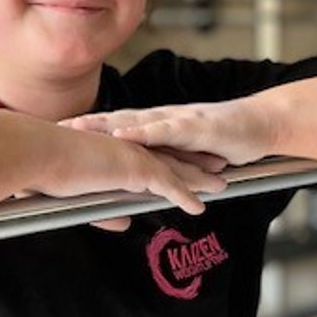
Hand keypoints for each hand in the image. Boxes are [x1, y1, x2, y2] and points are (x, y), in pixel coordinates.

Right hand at [24, 126, 228, 231]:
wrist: (38, 154)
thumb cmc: (45, 170)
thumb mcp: (76, 194)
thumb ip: (104, 211)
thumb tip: (123, 224)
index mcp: (114, 151)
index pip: (151, 156)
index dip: (172, 161)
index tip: (189, 164)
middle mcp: (128, 149)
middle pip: (171, 158)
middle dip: (196, 164)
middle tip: (217, 168)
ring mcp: (132, 157)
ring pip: (175, 170)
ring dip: (199, 179)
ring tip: (221, 185)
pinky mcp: (133, 168)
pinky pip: (166, 186)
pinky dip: (183, 196)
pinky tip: (198, 207)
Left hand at [60, 98, 277, 167]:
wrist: (258, 126)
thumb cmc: (221, 144)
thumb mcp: (186, 162)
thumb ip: (163, 174)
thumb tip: (136, 196)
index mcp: (157, 127)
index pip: (116, 127)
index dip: (88, 130)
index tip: (59, 134)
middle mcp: (162, 119)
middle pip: (118, 121)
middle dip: (88, 124)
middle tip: (59, 128)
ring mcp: (177, 120)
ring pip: (137, 121)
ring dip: (108, 125)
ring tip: (82, 127)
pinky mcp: (196, 126)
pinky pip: (166, 130)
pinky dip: (145, 133)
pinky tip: (127, 135)